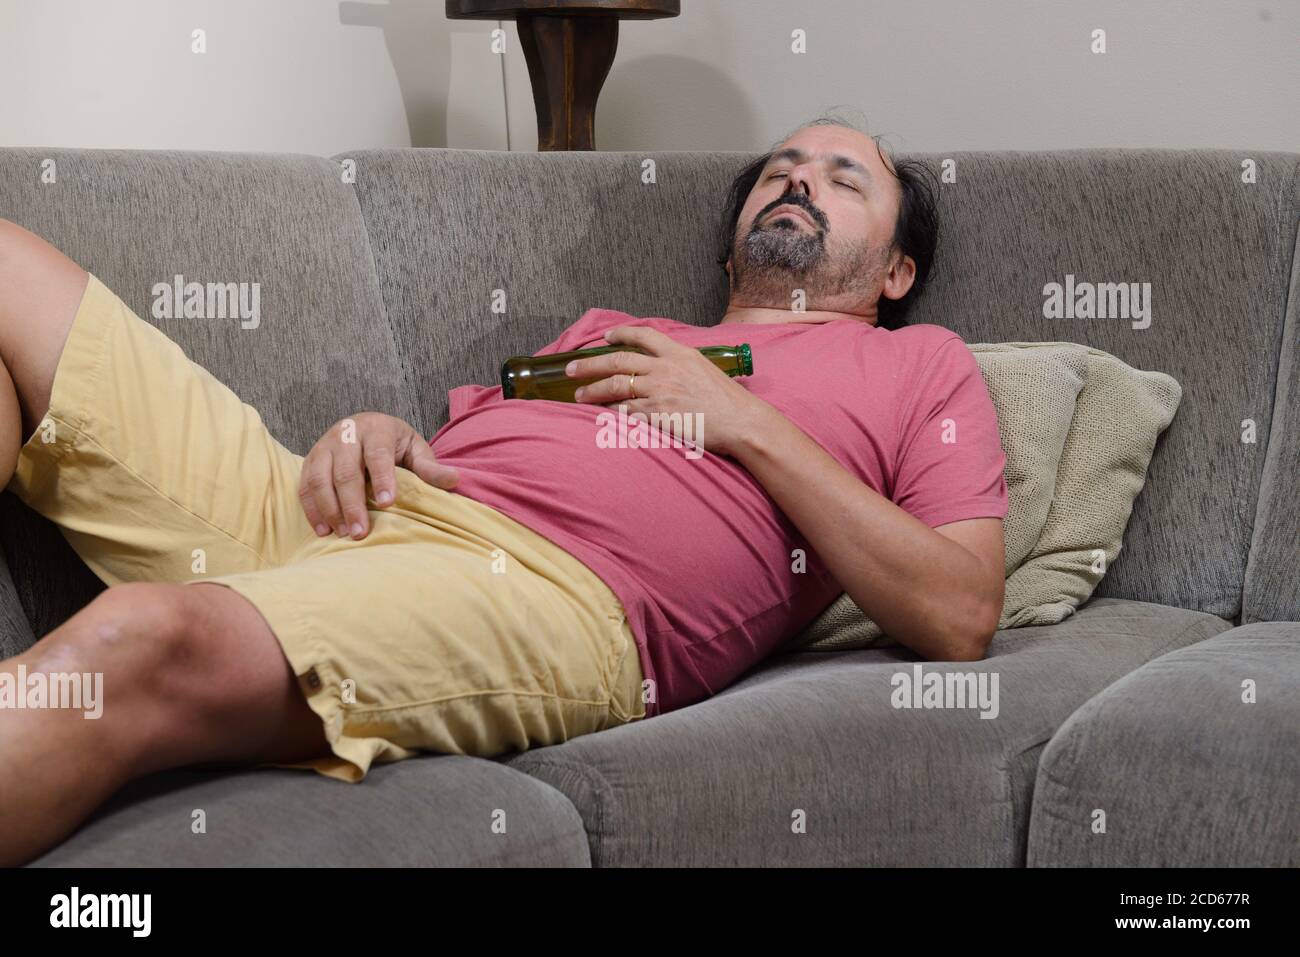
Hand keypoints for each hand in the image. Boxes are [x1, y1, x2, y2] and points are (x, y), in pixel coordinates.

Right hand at [298, 412, 457, 539]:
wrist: (366, 427)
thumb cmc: (395, 444)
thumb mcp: (416, 449)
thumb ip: (430, 467)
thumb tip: (454, 479)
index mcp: (376, 428)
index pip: (378, 453)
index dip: (382, 478)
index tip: (388, 504)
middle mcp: (346, 433)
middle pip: (345, 470)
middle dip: (352, 504)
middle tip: (360, 533)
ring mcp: (324, 445)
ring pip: (320, 478)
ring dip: (329, 509)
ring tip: (342, 534)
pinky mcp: (310, 459)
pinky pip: (305, 485)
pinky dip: (312, 509)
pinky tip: (324, 531)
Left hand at [565, 326, 763, 456]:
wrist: (742, 422)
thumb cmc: (729, 400)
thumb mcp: (705, 370)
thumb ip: (682, 365)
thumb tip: (664, 367)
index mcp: (679, 354)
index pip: (643, 336)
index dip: (619, 334)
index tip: (604, 338)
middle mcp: (666, 369)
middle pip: (618, 360)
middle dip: (589, 365)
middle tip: (571, 369)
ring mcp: (661, 392)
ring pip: (616, 387)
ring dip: (593, 391)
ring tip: (579, 396)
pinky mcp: (659, 415)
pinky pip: (627, 412)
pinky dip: (611, 412)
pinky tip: (602, 414)